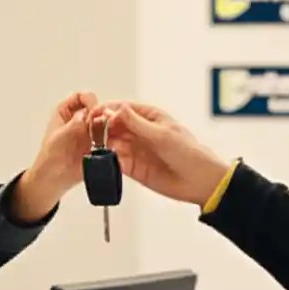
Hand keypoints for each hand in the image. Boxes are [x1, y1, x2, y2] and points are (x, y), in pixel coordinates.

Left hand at [11, 91, 102, 221]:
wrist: (55, 178)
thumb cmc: (50, 157)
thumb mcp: (59, 137)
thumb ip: (74, 124)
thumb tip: (88, 114)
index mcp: (66, 112)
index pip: (81, 96)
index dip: (88, 100)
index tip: (92, 110)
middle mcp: (79, 119)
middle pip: (96, 108)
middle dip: (101, 114)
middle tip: (101, 124)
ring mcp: (89, 131)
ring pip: (104, 122)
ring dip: (107, 127)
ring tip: (102, 137)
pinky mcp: (97, 144)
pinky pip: (109, 137)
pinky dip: (110, 139)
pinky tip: (106, 145)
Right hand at [90, 101, 230, 208]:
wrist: (198, 181)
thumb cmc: (189, 153)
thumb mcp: (162, 135)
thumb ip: (137, 123)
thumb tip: (117, 109)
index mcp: (150, 117)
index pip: (123, 108)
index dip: (107, 109)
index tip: (94, 112)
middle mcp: (140, 131)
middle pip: (113, 124)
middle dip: (100, 126)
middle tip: (89, 130)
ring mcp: (135, 148)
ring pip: (111, 141)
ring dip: (100, 142)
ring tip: (93, 145)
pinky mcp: (132, 166)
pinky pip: (114, 160)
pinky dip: (105, 159)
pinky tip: (100, 158)